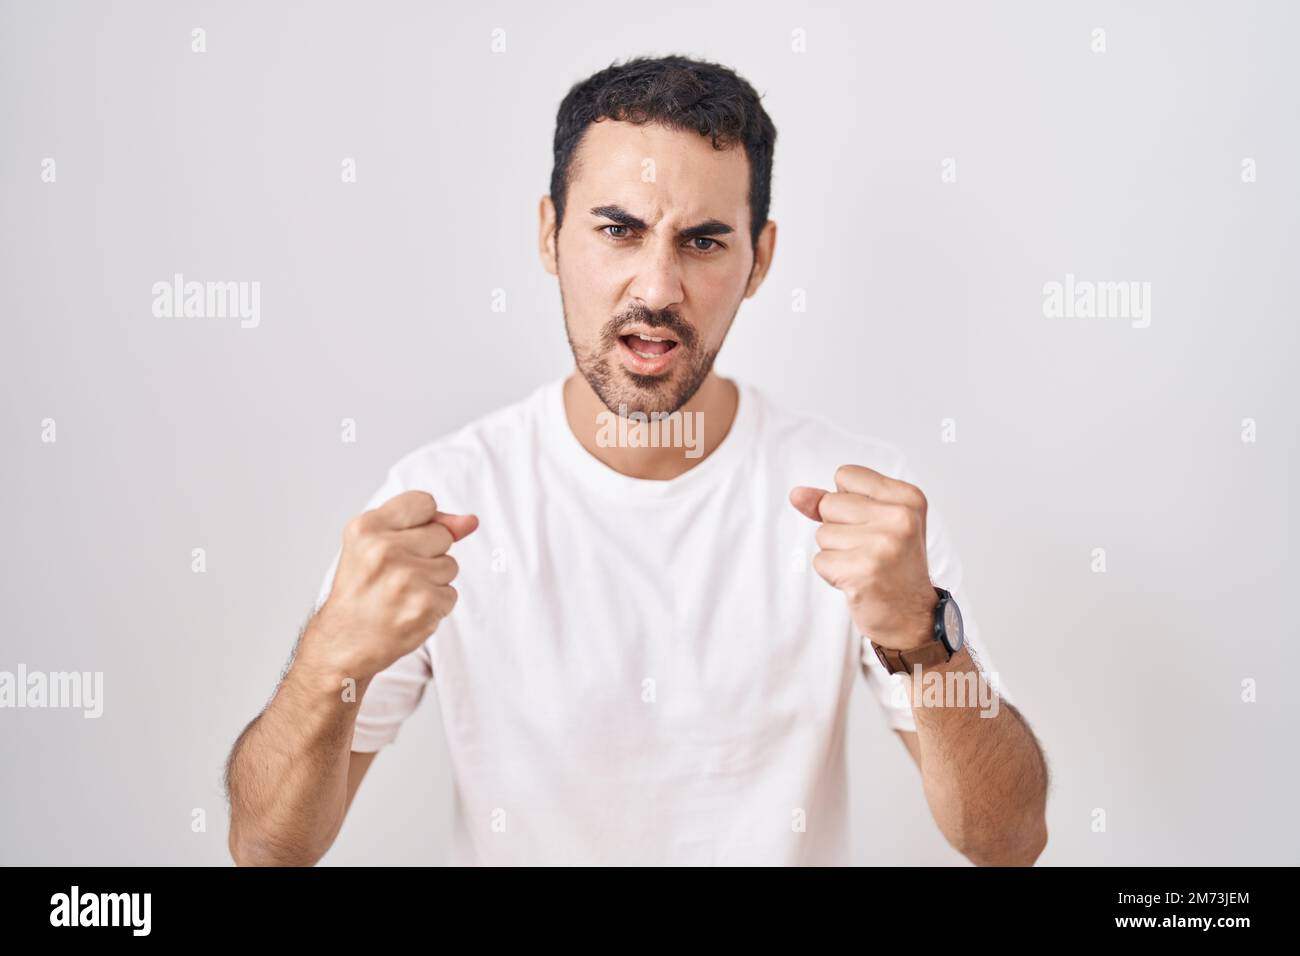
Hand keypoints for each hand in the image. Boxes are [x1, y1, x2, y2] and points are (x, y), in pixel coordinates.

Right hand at [306, 490, 477, 679]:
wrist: (343, 642)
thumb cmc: (361, 590)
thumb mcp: (376, 544)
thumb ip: (425, 524)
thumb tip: (471, 521)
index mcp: (367, 527)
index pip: (425, 503)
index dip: (420, 524)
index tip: (399, 544)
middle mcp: (384, 549)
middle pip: (443, 535)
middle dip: (428, 554)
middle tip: (395, 575)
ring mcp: (406, 578)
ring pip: (450, 565)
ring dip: (433, 581)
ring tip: (401, 594)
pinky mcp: (424, 605)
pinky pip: (451, 593)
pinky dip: (435, 604)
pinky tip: (407, 610)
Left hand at [790, 465, 936, 650]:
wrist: (911, 617)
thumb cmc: (892, 565)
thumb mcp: (874, 522)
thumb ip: (832, 502)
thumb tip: (796, 494)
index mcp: (907, 497)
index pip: (846, 475)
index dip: (847, 501)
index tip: (872, 524)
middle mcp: (900, 517)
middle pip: (829, 504)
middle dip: (839, 529)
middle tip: (869, 550)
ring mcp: (883, 544)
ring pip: (822, 534)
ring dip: (835, 553)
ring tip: (864, 566)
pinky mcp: (863, 571)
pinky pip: (820, 561)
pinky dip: (832, 574)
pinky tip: (857, 581)